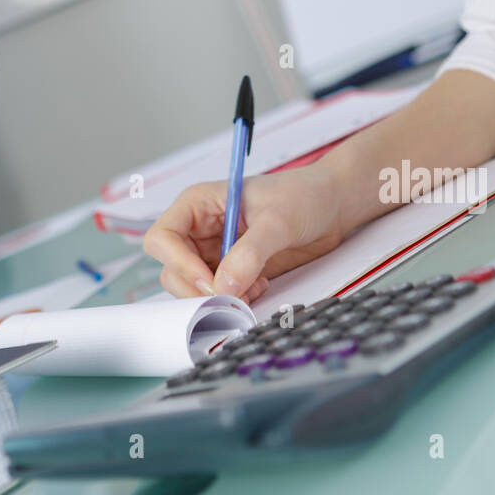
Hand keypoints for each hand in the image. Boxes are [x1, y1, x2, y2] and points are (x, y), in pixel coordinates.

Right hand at [143, 165, 346, 303]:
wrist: (331, 207)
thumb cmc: (303, 195)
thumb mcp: (277, 220)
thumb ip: (249, 253)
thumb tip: (224, 286)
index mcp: (199, 204)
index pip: (163, 237)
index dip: (179, 263)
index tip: (209, 281)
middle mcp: (200, 228)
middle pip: (171, 268)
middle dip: (198, 288)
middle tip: (230, 297)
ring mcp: (214, 251)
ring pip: (192, 286)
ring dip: (218, 296)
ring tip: (252, 289)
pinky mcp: (232, 269)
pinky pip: (219, 293)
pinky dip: (235, 299)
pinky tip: (260, 286)